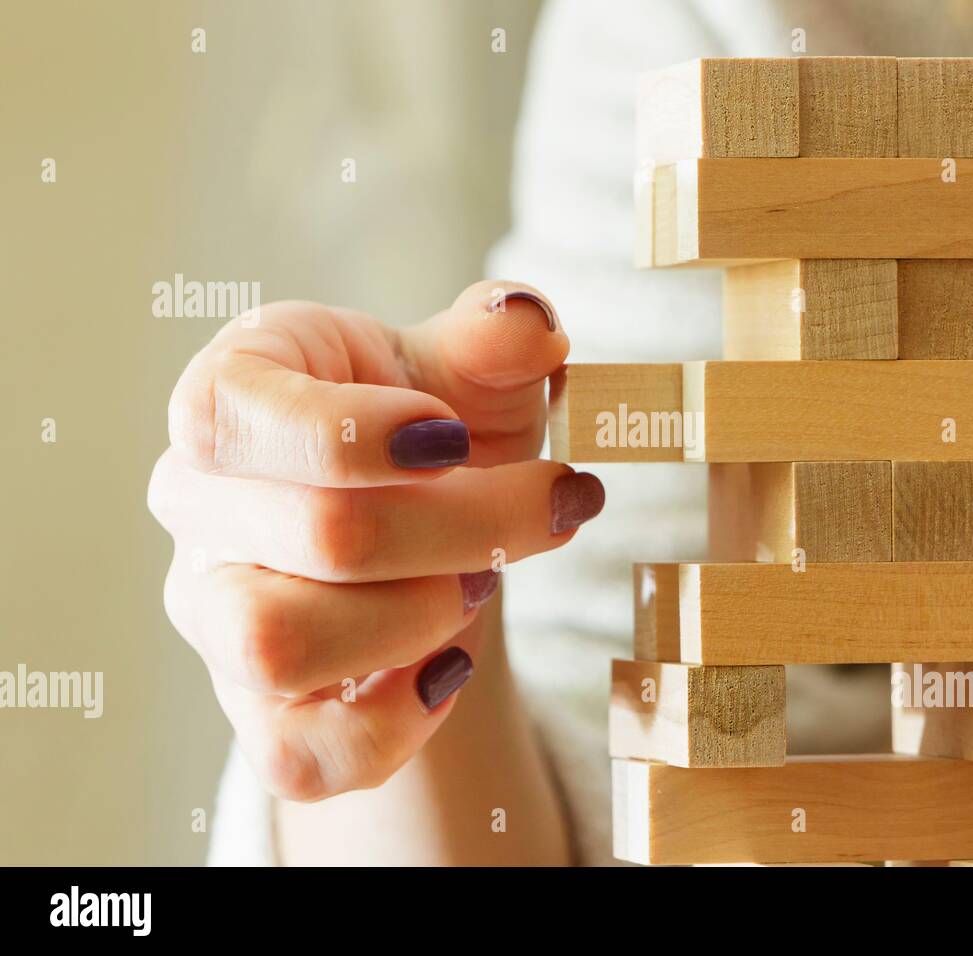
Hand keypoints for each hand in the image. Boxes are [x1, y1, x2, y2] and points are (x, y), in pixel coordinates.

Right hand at [148, 282, 602, 800]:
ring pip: (280, 646)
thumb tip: (530, 322)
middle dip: (471, 527)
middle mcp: (198, 501)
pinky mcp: (252, 704)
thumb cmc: (438, 428)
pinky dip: (391, 726)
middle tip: (550, 507)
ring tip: (480, 582)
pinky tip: (446, 671)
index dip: (358, 435)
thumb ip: (499, 337)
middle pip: (317, 534)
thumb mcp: (471, 369)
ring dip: (419, 619)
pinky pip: (295, 753)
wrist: (427, 522)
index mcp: (236, 393)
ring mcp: (213, 609)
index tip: (455, 438)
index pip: (235, 415)